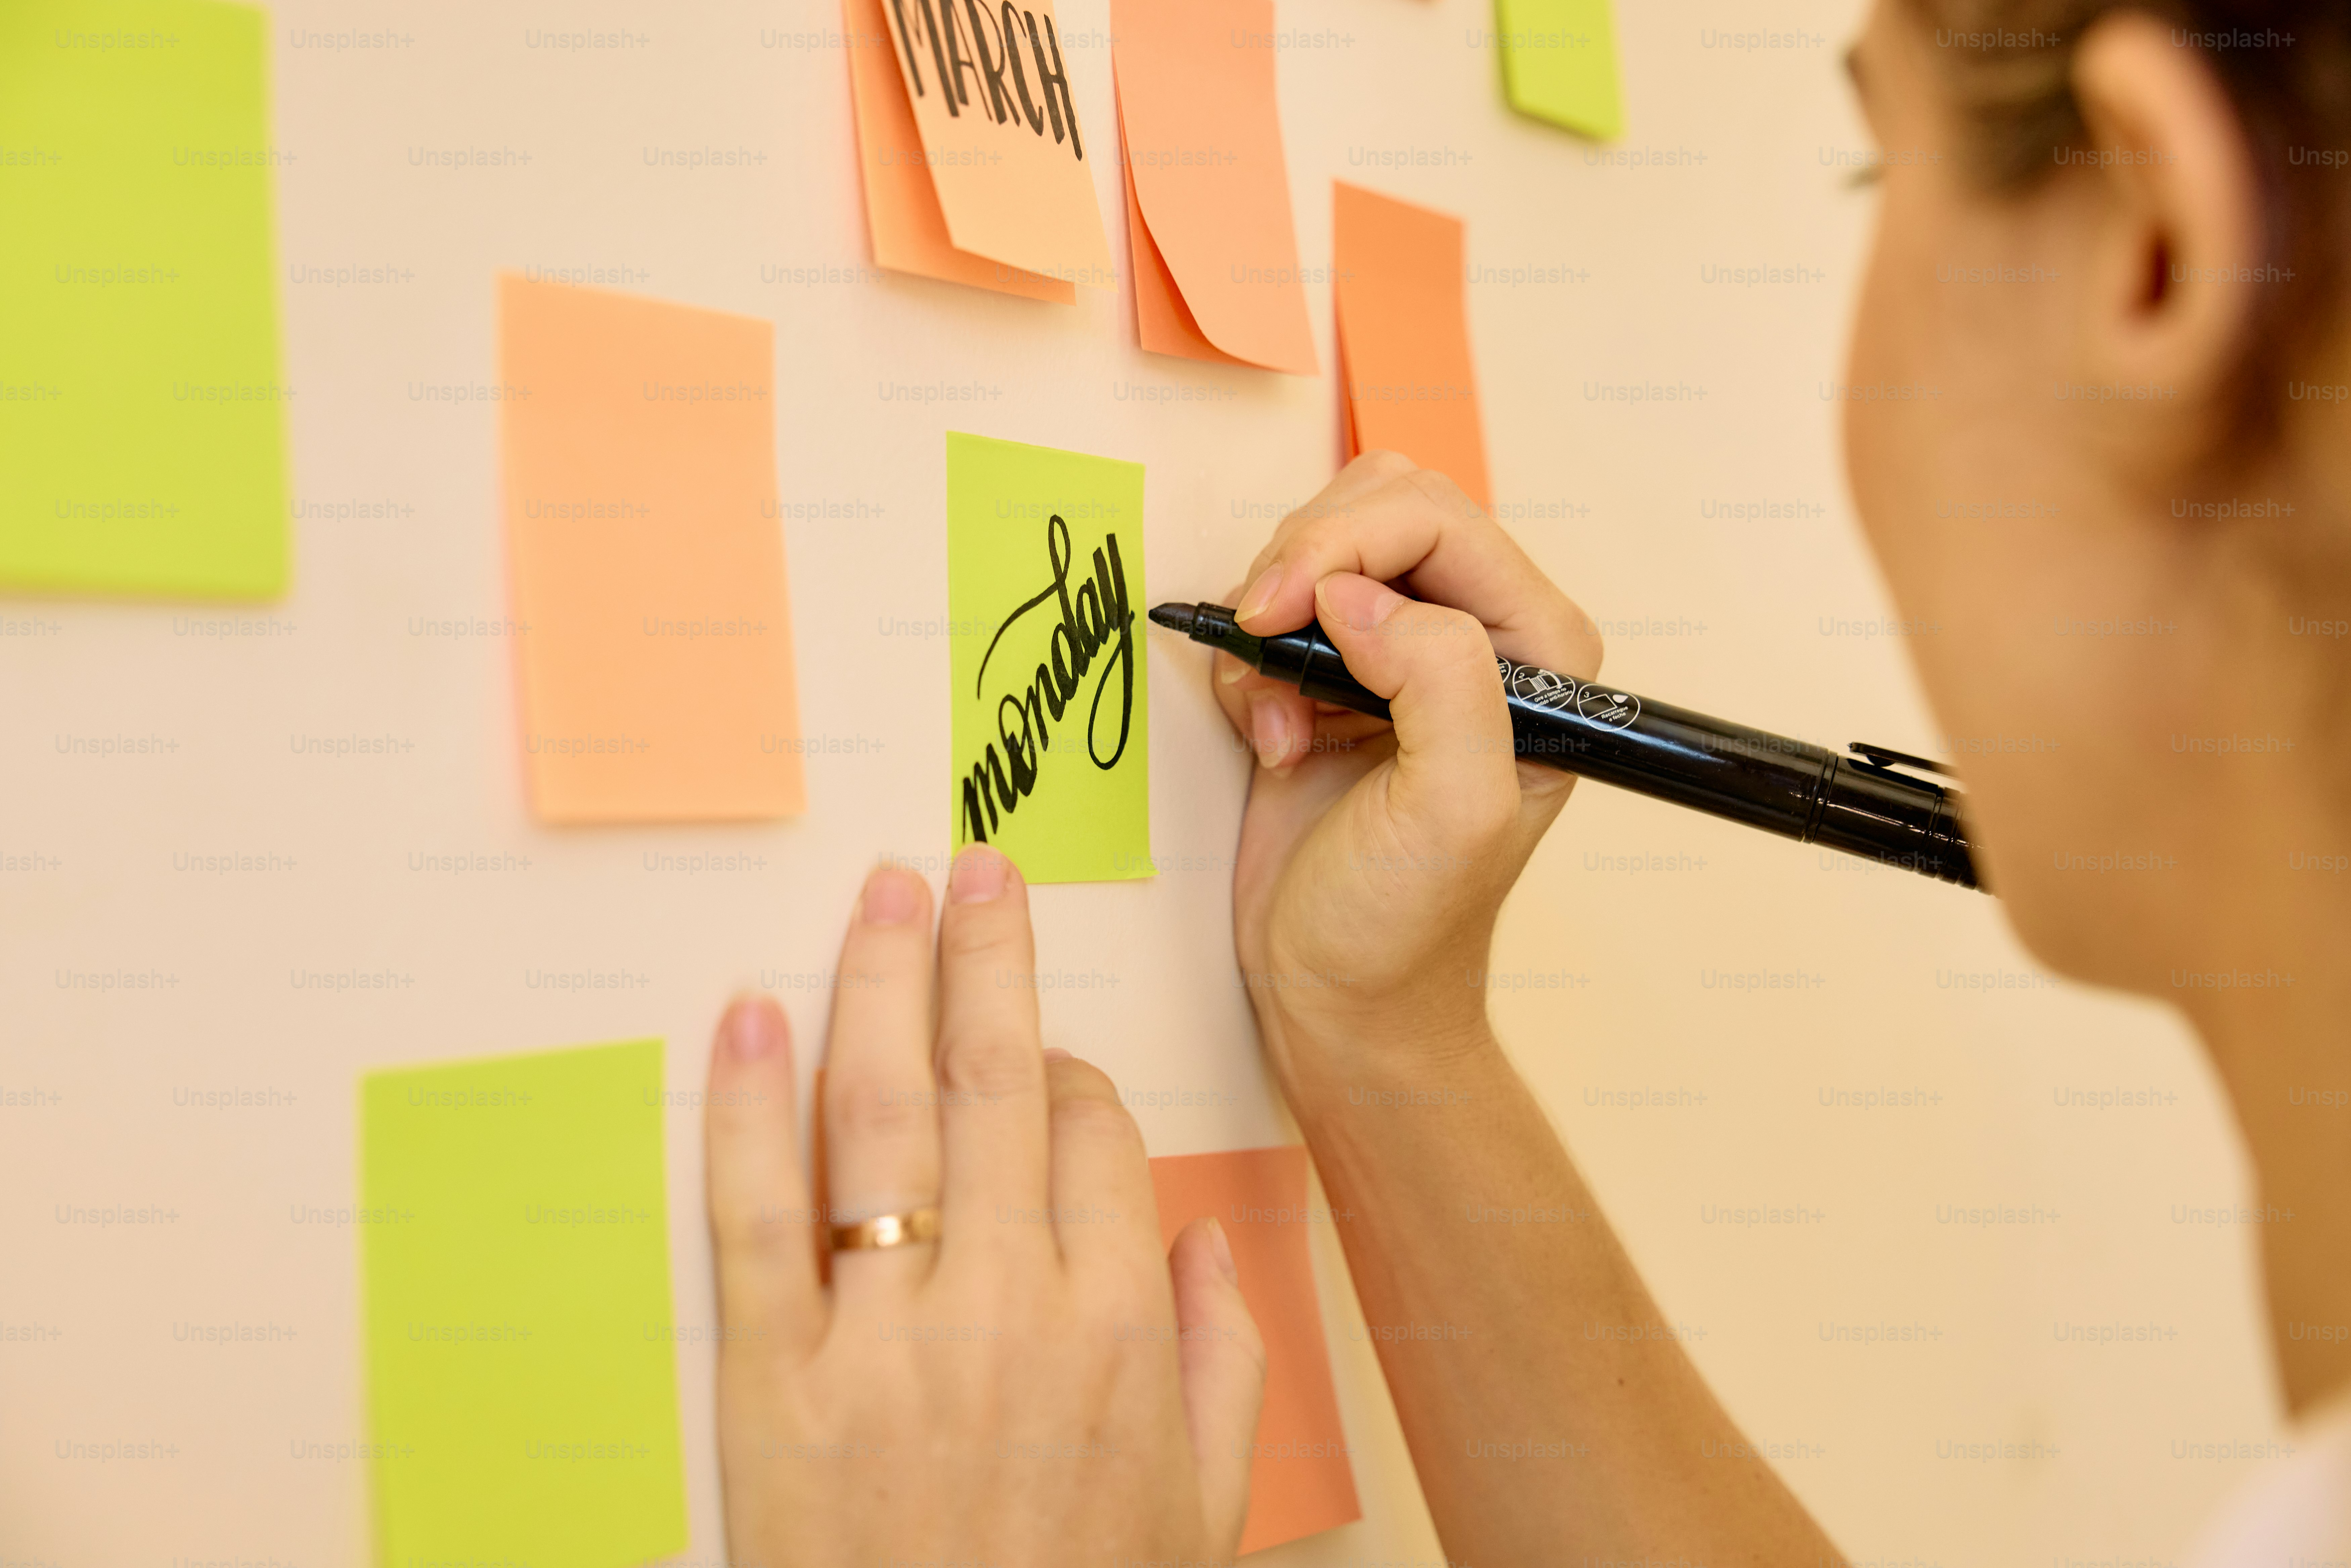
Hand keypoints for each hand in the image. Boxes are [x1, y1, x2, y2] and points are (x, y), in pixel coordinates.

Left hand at [704, 848, 1265, 1567]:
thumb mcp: (1200, 1503)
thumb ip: (1221, 1357)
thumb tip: (1203, 1232)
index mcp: (1115, 1327)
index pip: (1099, 1131)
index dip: (1073, 1067)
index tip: (1046, 1050)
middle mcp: (1008, 1309)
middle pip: (995, 1084)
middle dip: (985, 957)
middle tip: (972, 868)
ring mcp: (887, 1342)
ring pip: (880, 1119)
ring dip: (880, 986)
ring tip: (880, 898)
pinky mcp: (775, 1387)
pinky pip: (757, 1221)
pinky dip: (748, 1109)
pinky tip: (751, 1019)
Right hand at [1210, 452, 1603, 1063]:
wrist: (1342, 1000)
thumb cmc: (1408, 925)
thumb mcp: (1455, 807)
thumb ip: (1437, 677)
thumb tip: (1356, 596)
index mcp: (1538, 651)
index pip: (1437, 520)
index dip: (1342, 543)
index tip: (1277, 613)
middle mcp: (1478, 637)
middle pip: (1379, 506)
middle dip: (1300, 562)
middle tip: (1260, 640)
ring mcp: (1399, 654)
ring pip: (1316, 548)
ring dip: (1270, 625)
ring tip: (1278, 723)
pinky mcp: (1331, 681)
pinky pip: (1272, 614)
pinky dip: (1247, 668)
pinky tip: (1271, 742)